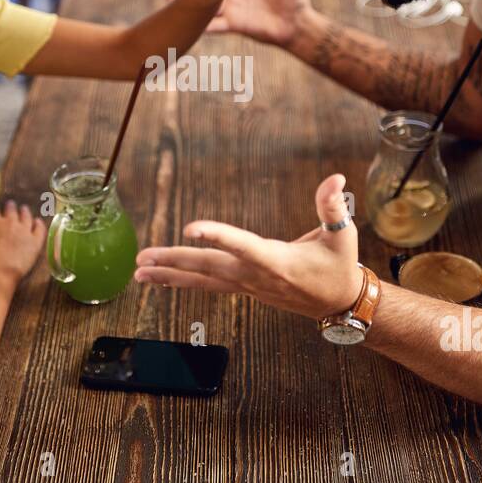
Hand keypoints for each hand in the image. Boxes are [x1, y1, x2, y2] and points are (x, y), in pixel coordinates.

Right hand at [0, 200, 46, 292]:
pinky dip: (39, 224)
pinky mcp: (35, 241)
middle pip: (11, 210)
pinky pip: (39, 229)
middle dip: (11, 207)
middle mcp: (9, 222)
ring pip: (26, 216)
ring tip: (24, 209)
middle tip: (11, 205)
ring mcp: (24, 230)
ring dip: (25, 212)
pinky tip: (38, 222)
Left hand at [133, 174, 361, 318]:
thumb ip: (333, 207)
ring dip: (169, 275)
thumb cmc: (339, 267)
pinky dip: (181, 281)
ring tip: (139, 271)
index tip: (191, 227)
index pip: (242, 246)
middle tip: (143, 258)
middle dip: (174, 261)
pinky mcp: (243, 288)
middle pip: (209, 267)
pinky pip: (206, 284)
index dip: (217, 236)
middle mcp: (256, 276)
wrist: (338, 304)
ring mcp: (247, 285)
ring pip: (202, 280)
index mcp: (277, 261)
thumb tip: (336, 178)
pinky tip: (160, 278)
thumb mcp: (343, 236)